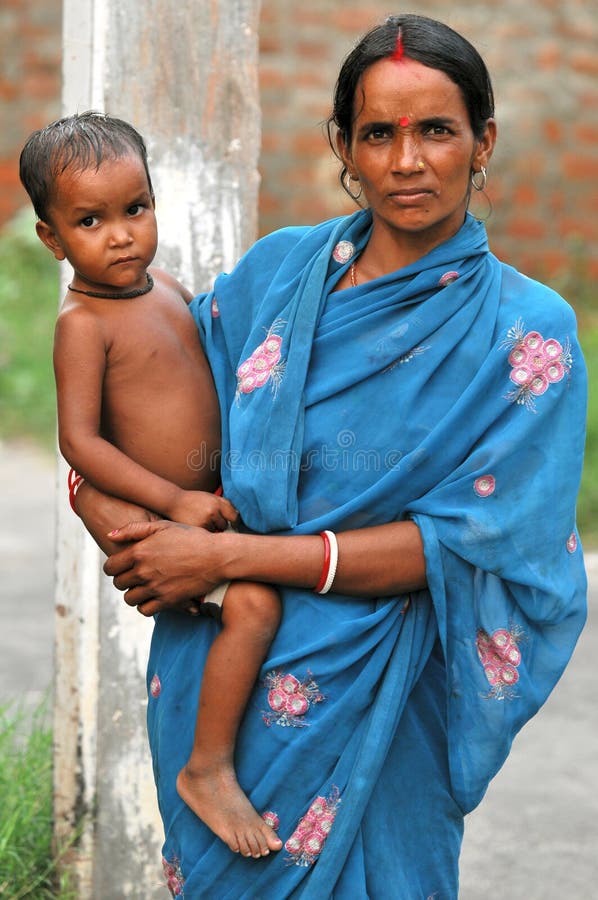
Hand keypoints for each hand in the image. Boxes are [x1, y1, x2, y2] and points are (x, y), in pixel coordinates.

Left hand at [103, 519, 223, 615]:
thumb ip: (133, 530)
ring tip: (144, 586)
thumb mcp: (163, 526)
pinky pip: (144, 610)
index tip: (122, 566)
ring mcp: (155, 587)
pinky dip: (145, 605)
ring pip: (129, 598)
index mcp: (139, 552)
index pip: (110, 567)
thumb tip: (110, 536)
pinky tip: (153, 596)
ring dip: (134, 593)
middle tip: (135, 574)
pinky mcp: (167, 601)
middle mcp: (144, 571)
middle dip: (124, 579)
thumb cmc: (191, 537)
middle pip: (118, 583)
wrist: (217, 556)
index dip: (113, 567)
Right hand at [167, 489, 237, 530]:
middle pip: (224, 525)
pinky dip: (203, 531)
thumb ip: (223, 505)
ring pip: (215, 530)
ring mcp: (206, 520)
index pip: (234, 516)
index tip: (234, 524)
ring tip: (200, 519)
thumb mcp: (210, 497)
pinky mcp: (198, 528)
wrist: (174, 502)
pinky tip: (196, 523)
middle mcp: (213, 511)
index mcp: (218, 502)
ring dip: (210, 528)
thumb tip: (237, 516)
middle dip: (219, 524)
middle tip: (209, 518)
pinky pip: (206, 534)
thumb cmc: (194, 499)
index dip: (235, 521)